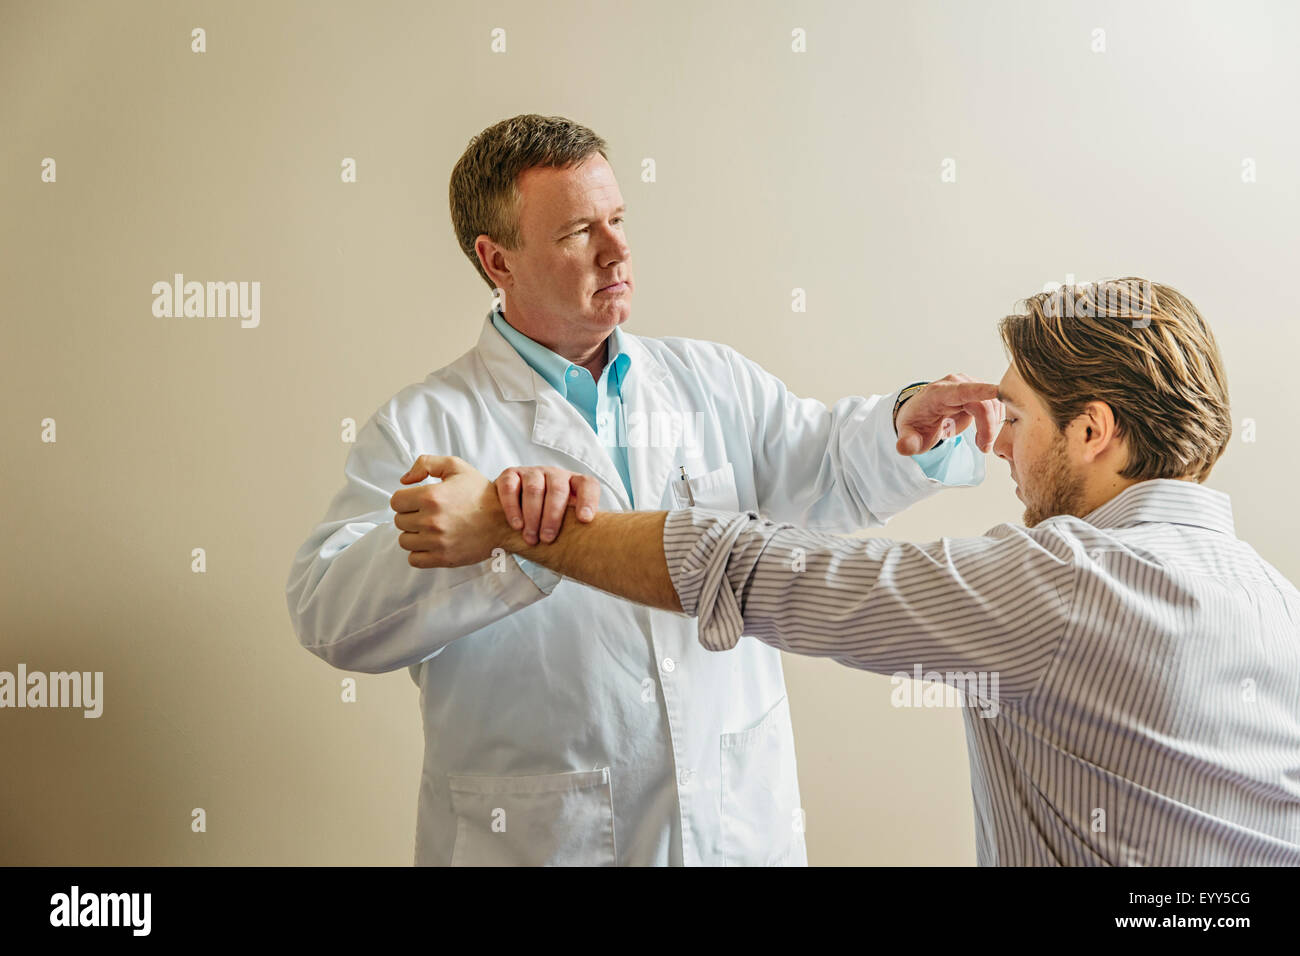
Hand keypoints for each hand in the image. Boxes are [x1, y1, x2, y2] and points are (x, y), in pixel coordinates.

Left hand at [390, 455, 504, 568]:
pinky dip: (419, 553)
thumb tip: (404, 480)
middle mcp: (431, 520)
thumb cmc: (481, 494)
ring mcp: (437, 541)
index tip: (416, 501)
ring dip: (414, 535)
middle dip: (411, 516)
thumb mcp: (456, 467)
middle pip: (399, 521)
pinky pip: (414, 559)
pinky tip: (432, 543)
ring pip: (404, 541)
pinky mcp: (443, 558)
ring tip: (430, 528)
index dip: (405, 499)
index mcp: (431, 496)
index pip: (396, 502)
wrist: (505, 520)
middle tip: (427, 513)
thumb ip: (425, 464)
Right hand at [494, 465, 599, 544]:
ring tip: (531, 538)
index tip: (585, 520)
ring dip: (532, 516)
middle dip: (553, 516)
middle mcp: (555, 474)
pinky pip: (510, 488)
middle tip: (547, 539)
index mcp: (574, 483)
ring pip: (534, 489)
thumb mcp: (565, 520)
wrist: (517, 511)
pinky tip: (517, 525)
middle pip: (558, 490)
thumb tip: (590, 547)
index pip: (587, 485)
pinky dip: (512, 507)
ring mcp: (532, 472)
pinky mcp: (510, 474)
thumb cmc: (548, 519)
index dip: (588, 500)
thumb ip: (576, 527)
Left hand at [894, 374, 1001, 454]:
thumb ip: (907, 443)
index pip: (963, 391)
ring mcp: (967, 384)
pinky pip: (994, 404)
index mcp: (938, 394)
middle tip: (982, 448)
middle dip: (988, 429)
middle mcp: (955, 384)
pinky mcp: (977, 389)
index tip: (1001, 391)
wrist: (918, 414)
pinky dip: (992, 420)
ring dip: (991, 426)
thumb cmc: (916, 424)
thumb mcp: (909, 437)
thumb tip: (903, 447)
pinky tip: (982, 430)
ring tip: (980, 442)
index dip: (982, 391)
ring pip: (992, 405)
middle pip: (983, 404)